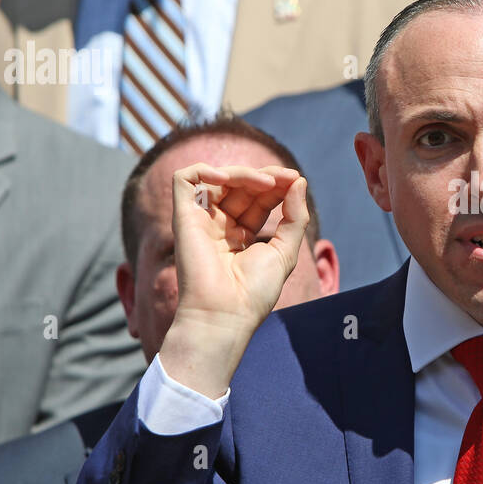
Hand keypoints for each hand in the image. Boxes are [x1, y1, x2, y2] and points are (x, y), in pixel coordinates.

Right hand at [158, 163, 308, 396]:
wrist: (226, 314)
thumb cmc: (254, 291)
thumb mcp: (285, 250)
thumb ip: (294, 216)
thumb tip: (299, 181)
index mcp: (241, 235)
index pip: (258, 197)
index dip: (277, 184)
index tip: (296, 180)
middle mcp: (219, 225)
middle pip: (241, 185)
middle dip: (265, 175)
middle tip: (286, 178)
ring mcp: (200, 220)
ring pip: (218, 177)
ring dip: (244, 172)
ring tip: (266, 182)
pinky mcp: (183, 217)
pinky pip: (185, 179)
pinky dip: (205, 169)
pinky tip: (227, 177)